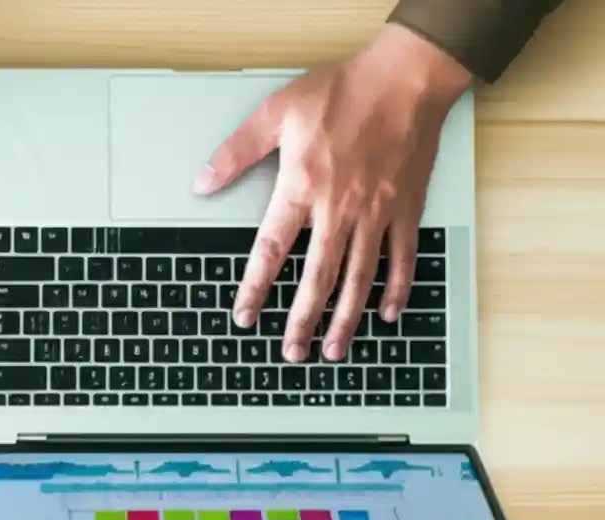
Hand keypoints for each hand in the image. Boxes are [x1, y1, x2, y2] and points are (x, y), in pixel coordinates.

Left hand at [193, 24, 470, 361]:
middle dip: (302, 321)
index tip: (245, 318)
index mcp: (302, 188)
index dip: (255, 288)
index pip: (271, 251)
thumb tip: (201, 183)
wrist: (405, 79)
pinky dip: (395, 290)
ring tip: (334, 350)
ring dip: (345, 318)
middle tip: (291, 353)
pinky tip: (386, 315)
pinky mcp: (406, 208)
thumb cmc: (341, 92)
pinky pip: (402, 259)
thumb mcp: (275, 114)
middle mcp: (339, 209)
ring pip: (359, 278)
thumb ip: (236, 153)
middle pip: (317, 278)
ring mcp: (376, 212)